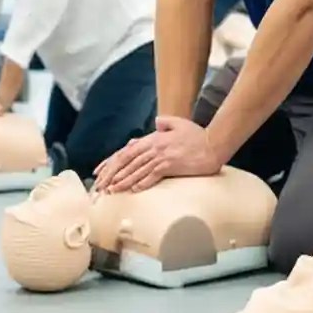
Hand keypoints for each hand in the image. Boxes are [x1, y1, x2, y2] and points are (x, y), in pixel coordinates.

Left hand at [92, 116, 222, 193]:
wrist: (213, 145)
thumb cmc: (197, 136)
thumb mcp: (179, 124)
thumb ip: (165, 122)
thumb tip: (156, 123)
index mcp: (153, 138)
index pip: (126, 151)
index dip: (110, 161)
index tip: (99, 172)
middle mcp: (154, 147)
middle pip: (127, 161)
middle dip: (112, 174)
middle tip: (100, 186)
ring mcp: (162, 156)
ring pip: (137, 169)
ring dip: (124, 180)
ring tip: (112, 190)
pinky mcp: (171, 165)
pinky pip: (153, 175)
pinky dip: (142, 182)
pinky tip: (133, 190)